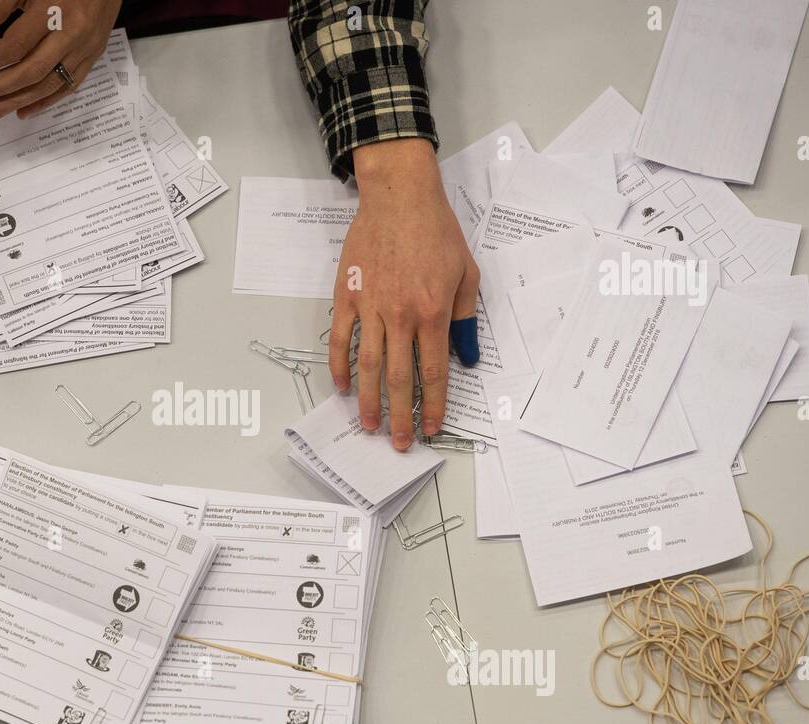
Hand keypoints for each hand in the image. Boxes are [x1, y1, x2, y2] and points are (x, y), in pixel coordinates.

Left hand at [0, 0, 122, 119]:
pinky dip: (45, 101)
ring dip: (18, 101)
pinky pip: (69, 86)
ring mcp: (85, 47)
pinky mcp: (93, 56)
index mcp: (54, 10)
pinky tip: (24, 109)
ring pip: (49, 84)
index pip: (14, 46)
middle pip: (31, 70)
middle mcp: (72, 32)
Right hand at [330, 139, 479, 451]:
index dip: (433, 405)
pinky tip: (342, 386)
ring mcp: (371, 308)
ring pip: (368, 366)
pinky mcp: (347, 297)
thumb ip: (466, 318)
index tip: (431, 427)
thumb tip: (467, 356)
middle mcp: (401, 316)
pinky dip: (340, 365)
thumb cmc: (436, 231)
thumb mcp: (467, 273)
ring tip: (368, 425)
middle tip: (398, 441)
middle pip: (398, 379)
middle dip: (399, 416)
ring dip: (368, 401)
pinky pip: (342, 339)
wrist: (400, 196)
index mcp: (433, 313)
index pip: (434, 373)